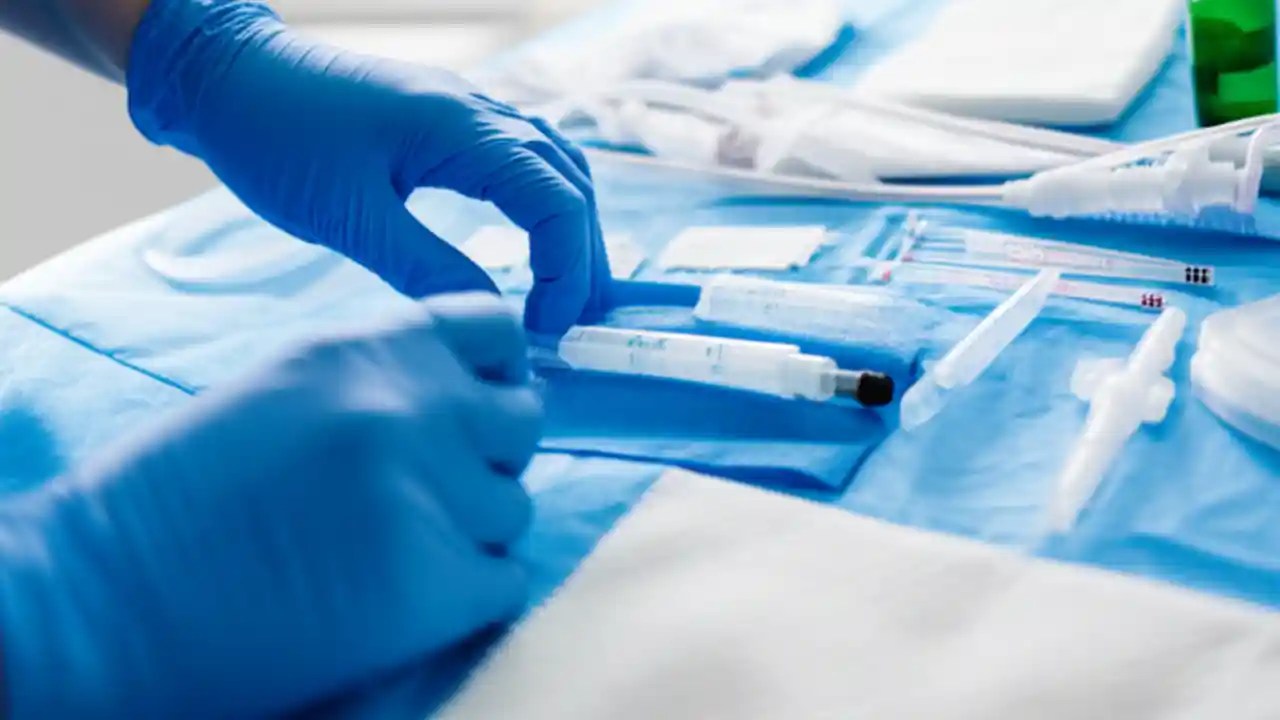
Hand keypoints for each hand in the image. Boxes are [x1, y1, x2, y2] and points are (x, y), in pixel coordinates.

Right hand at [0, 293, 540, 717]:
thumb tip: (469, 394)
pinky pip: (504, 578)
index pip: (496, 329)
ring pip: (513, 507)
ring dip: (470, 532)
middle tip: (426, 494)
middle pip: (521, 423)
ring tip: (391, 552)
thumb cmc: (180, 496)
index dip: (495, 374)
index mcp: (367, 347)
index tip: (475, 409)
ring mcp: (431, 492)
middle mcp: (412, 406)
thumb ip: (381, 379)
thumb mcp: (284, 390)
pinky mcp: (435, 582)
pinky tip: (403, 598)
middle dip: (485, 458)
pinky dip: (467, 594)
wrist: (107, 596)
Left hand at [126, 0, 609, 333]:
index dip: (567, 269)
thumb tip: (488, 319)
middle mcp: (479, 111)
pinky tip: (536, 238)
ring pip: (555, 166)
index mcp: (460, 129)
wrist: (226, 76)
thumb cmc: (277, 138)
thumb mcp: (348, 216)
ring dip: (572, 229)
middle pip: (570, 182)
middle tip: (572, 324)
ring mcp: (467, 110)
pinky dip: (545, 203)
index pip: (556, 199)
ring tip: (569, 292)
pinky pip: (525, 157)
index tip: (543, 328)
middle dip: (583, 257)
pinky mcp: (448, 121)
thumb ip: (425, 268)